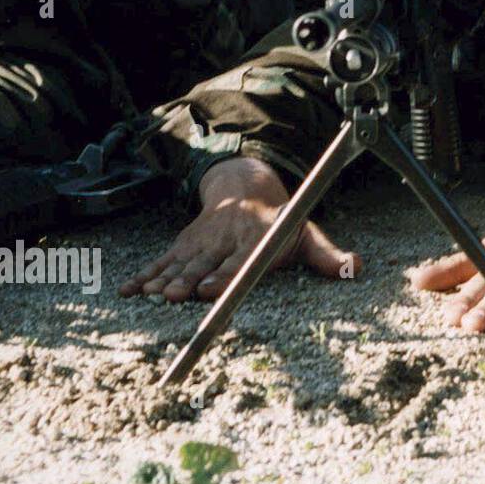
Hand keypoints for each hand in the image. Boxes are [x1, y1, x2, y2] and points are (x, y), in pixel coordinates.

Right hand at [119, 157, 358, 301]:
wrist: (246, 187)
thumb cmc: (280, 222)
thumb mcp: (307, 233)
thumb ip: (327, 255)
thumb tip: (356, 267)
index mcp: (254, 238)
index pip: (240, 259)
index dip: (225, 273)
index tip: (212, 287)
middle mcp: (225, 239)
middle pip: (205, 263)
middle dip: (189, 280)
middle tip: (173, 296)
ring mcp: (201, 241)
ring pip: (180, 263)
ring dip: (163, 279)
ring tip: (150, 295)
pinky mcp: (184, 244)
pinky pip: (162, 260)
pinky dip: (144, 274)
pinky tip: (127, 290)